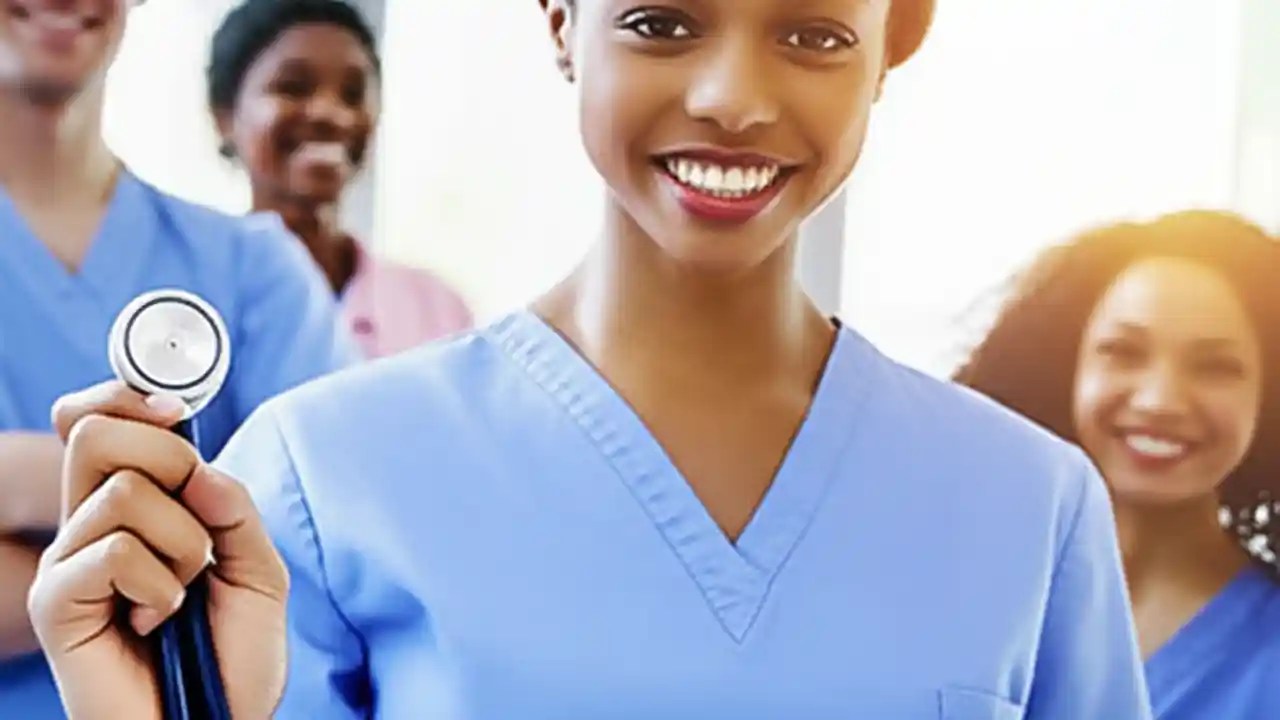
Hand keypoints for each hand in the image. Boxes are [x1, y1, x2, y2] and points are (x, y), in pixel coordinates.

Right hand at [27, 381, 288, 719]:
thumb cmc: (231, 658)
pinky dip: (160, 585)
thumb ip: (234, 509)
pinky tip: (156, 623)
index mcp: (133, 507)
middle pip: (96, 434)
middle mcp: (90, 524)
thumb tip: (198, 467)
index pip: (97, 422)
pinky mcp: (55, 601)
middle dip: (168, 460)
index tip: (175, 409)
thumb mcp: (257, 571)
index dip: (125, 397)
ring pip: (124, 493)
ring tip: (182, 596)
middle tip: (201, 524)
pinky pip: (115, 549)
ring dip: (184, 547)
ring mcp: (67, 561)